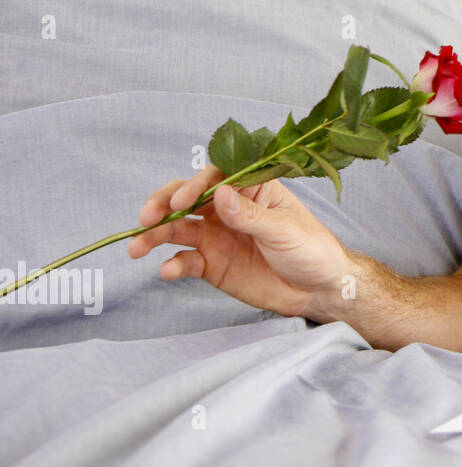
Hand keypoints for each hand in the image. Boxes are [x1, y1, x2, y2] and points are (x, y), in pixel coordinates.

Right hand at [130, 164, 353, 320]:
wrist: (318, 290)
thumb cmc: (312, 249)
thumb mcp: (285, 230)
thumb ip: (251, 215)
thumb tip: (218, 194)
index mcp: (251, 189)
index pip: (214, 177)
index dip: (194, 185)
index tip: (182, 201)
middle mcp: (228, 209)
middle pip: (187, 200)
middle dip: (163, 206)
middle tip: (146, 218)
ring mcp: (217, 236)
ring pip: (178, 230)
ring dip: (155, 236)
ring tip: (137, 247)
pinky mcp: (212, 264)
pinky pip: (185, 261)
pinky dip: (172, 265)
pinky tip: (167, 271)